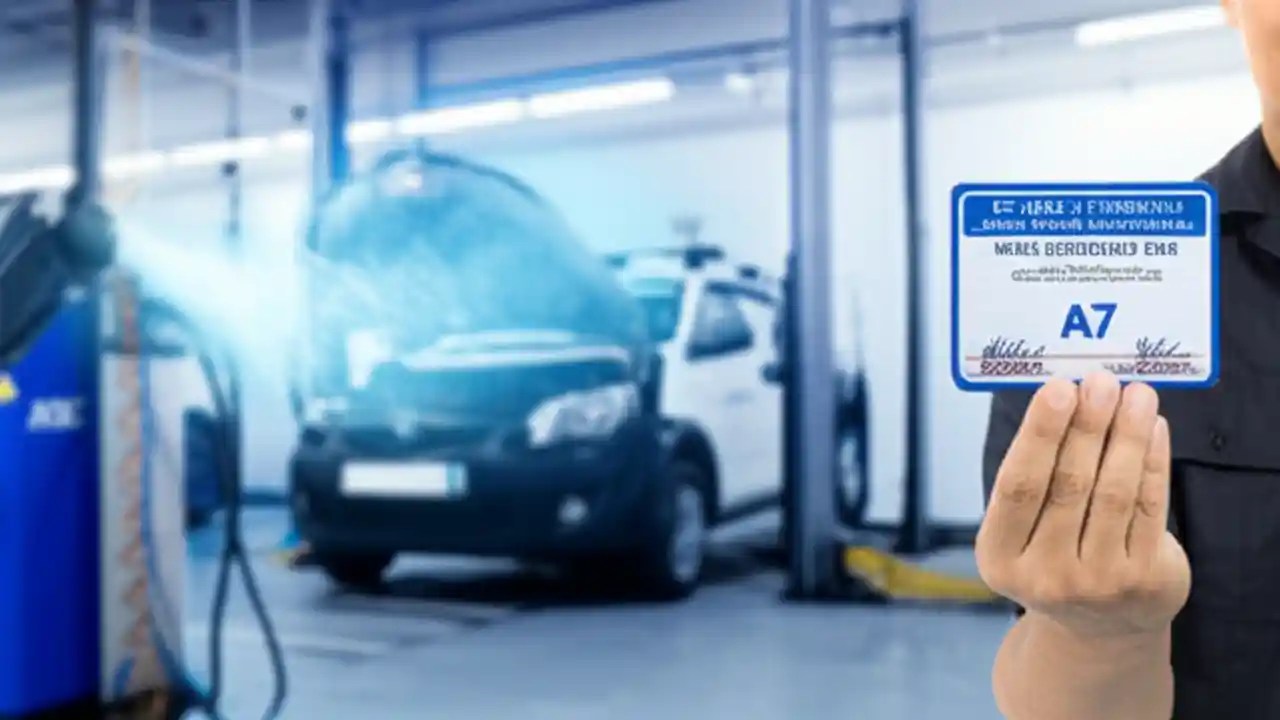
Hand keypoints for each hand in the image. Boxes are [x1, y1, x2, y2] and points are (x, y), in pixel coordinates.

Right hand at [976, 373, 1190, 638]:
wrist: (1097, 626)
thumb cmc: (1052, 549)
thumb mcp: (1023, 525)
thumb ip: (1036, 473)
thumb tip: (1065, 395)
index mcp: (999, 556)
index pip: (1019, 485)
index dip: (1040, 434)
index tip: (1058, 387)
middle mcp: (1044, 576)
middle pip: (1068, 484)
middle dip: (1087, 425)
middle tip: (1100, 380)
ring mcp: (1096, 584)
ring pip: (1113, 493)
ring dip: (1125, 435)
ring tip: (1135, 393)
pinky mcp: (1142, 582)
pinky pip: (1148, 508)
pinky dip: (1151, 461)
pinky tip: (1152, 428)